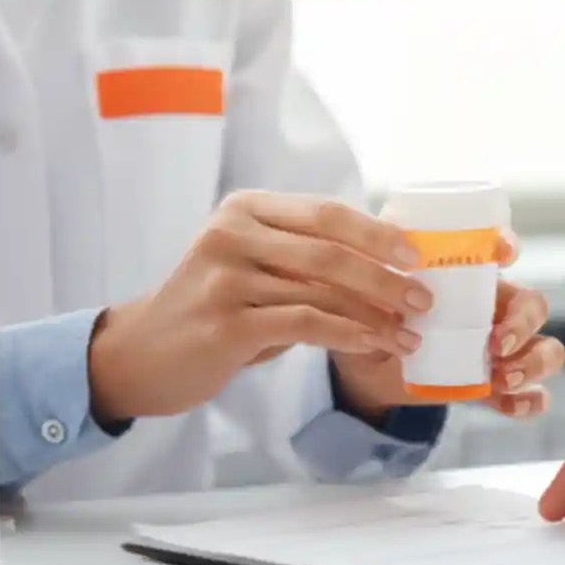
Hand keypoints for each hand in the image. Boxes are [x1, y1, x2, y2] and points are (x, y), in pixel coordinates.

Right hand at [89, 191, 431, 420]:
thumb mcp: (255, 270)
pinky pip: (306, 324)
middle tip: (423, 300)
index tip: (417, 256)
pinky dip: (349, 335)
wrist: (140, 355)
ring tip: (409, 336)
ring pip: (323, 290)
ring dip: (376, 316)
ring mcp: (225, 277)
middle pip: (330, 248)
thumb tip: (391, 262)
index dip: (377, 234)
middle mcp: (232, 233)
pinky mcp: (226, 323)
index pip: (327, 212)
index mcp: (246, 209)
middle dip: (386, 276)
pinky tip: (376, 346)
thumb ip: (306, 259)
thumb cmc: (214, 311)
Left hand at [331, 229, 564, 419]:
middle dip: (523, 323)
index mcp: (471, 277)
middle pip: (534, 306)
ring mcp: (503, 350)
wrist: (369, 367)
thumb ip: (381, 288)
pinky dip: (530, 399)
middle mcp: (496, 309)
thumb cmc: (376, 317)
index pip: (503, 252)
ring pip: (546, 349)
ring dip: (533, 362)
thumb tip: (391, 284)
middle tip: (496, 344)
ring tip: (503, 378)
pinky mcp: (497, 386)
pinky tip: (512, 404)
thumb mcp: (370, 297)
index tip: (502, 255)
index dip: (511, 248)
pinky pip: (532, 393)